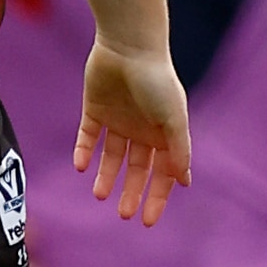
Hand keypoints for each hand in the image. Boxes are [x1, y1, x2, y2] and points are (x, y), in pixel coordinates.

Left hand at [74, 39, 192, 225]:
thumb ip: (179, 150)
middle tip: (123, 214)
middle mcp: (142, 130)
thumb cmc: (156, 80)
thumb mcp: (174, 118)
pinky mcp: (95, 110)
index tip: (148, 221)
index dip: (157, 197)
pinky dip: (84, 152)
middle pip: (137, 170)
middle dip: (132, 192)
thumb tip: (185, 182)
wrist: (128, 45)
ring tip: (100, 196)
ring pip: (111, 157)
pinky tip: (81, 167)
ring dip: (106, 177)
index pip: (162, 173)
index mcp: (164, 134)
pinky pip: (88, 137)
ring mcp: (118, 120)